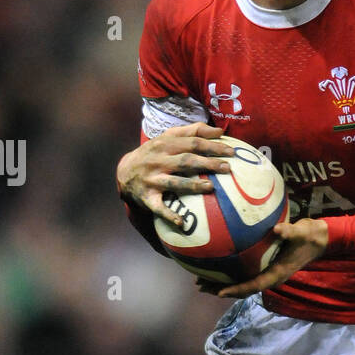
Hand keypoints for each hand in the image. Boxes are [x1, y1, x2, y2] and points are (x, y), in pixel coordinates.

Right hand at [116, 123, 235, 227]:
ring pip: (174, 182)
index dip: (212, 147)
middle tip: (227, 168)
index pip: (192, 143)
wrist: (124, 172)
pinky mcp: (148, 198)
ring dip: (192, 185)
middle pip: (186, 161)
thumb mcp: (168, 137)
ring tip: (211, 187)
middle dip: (208, 164)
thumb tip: (219, 131)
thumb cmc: (155, 153)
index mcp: (165, 144)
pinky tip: (182, 223)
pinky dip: (169, 215)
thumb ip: (193, 131)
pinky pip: (159, 208)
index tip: (231, 152)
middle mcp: (158, 161)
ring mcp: (152, 180)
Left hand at [206, 218, 329, 298]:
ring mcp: (267, 272)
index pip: (253, 286)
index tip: (218, 292)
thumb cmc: (309, 236)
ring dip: (222, 282)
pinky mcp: (266, 265)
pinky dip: (230, 272)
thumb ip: (289, 232)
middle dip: (221, 289)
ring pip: (242, 282)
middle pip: (243, 289)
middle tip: (200, 286)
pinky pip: (245, 272)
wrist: (319, 238)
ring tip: (202, 279)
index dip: (236, 290)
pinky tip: (217, 264)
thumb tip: (277, 229)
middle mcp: (270, 276)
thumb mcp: (301, 233)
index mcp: (277, 274)